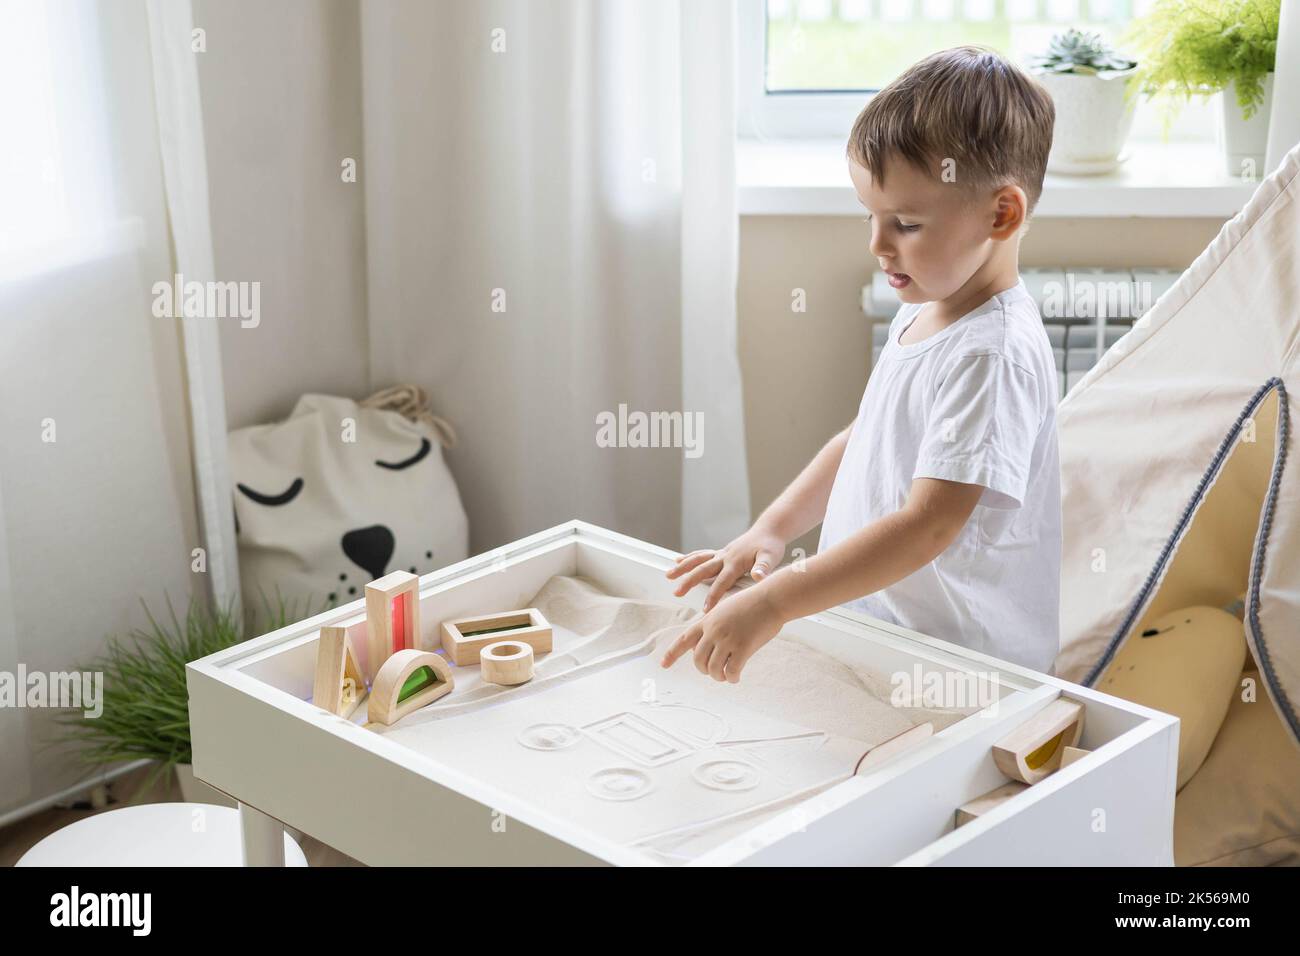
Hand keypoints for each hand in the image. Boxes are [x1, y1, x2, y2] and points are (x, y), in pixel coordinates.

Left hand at [660, 584, 784, 682]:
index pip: (684, 640)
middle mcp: (713, 630)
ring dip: (718, 676)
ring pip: (713, 668)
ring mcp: (727, 639)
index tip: (663, 665)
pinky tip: (736, 678)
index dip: (672, 654)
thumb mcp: (725, 609)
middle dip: (704, 670)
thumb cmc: (752, 603)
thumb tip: (708, 646)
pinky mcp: (743, 647)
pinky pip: (731, 671)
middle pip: (698, 660)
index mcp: (707, 620)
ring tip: (726, 676)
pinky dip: (732, 678)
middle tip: (715, 672)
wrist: (771, 598)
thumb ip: (714, 625)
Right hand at [665, 525, 785, 612]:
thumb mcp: (771, 556)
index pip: (722, 582)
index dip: (713, 596)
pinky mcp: (722, 552)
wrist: (770, 530)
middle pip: (703, 570)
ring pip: (698, 560)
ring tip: (668, 575)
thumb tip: (757, 577)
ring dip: (683, 568)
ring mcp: (722, 554)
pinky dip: (689, 558)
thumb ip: (763, 568)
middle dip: (689, 582)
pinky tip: (678, 561)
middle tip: (677, 592)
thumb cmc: (771, 546)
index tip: (705, 610)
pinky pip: (702, 555)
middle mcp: (725, 557)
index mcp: (735, 562)